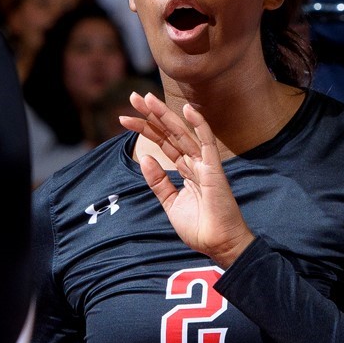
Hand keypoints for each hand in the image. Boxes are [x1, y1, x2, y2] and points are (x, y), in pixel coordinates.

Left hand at [120, 92, 254, 266]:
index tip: (125, 119)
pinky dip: (199, 125)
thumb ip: (158, 181)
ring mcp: (204, 164)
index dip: (146, 129)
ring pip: (182, 133)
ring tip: (147, 99)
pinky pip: (207, 143)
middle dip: (151, 115)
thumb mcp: (171, 203)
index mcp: (185, 170)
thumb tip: (145, 158)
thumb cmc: (200, 228)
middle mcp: (194, 162)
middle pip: (170, 133)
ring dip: (165, 115)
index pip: (163, 143)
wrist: (218, 245)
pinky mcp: (214, 169)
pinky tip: (188, 110)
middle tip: (133, 97)